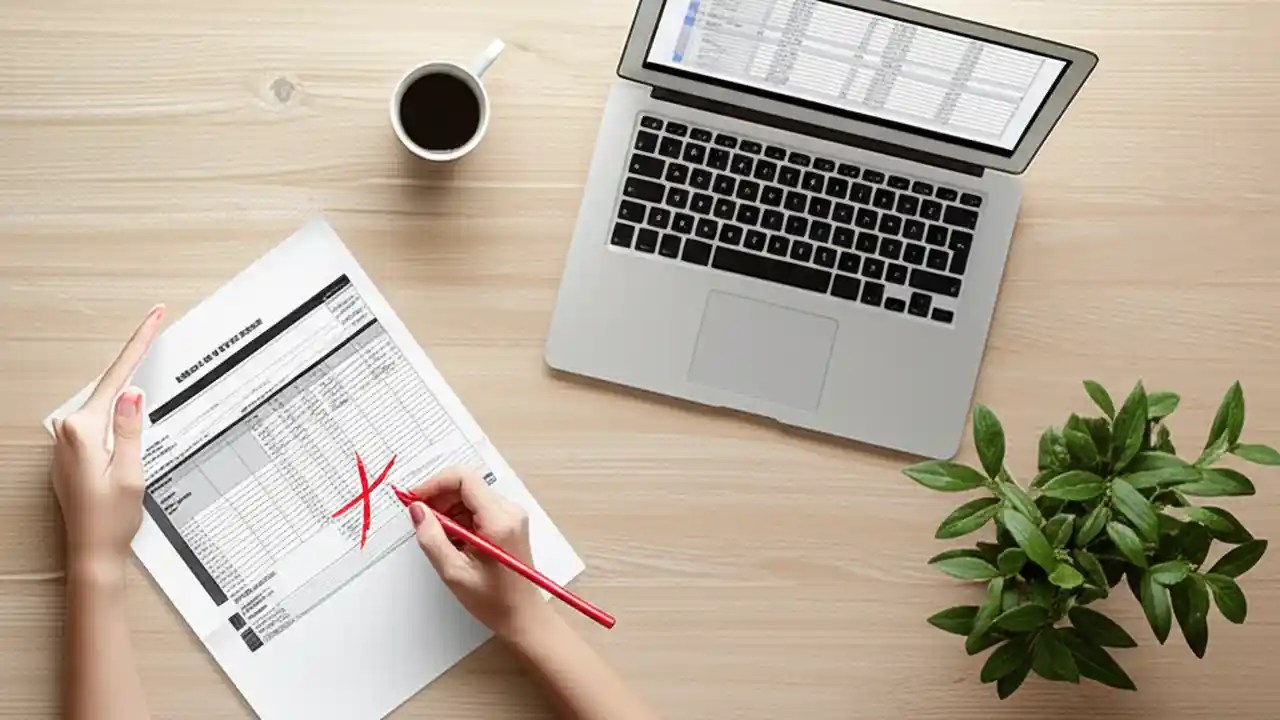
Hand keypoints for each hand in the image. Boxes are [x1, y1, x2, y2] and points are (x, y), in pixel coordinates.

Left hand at [52, 305, 164, 573]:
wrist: (90, 555)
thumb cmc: (112, 520)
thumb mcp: (130, 472)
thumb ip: (129, 428)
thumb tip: (131, 392)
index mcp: (84, 431)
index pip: (118, 377)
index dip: (139, 343)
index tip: (154, 316)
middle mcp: (69, 432)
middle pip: (110, 385)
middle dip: (135, 357)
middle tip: (155, 320)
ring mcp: (67, 443)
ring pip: (106, 404)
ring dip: (128, 388)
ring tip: (150, 354)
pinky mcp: (72, 454)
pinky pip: (100, 422)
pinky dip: (118, 413)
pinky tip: (133, 406)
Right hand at [408, 468, 550, 640]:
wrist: (522, 615)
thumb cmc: (494, 600)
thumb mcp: (454, 572)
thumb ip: (432, 538)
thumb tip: (416, 510)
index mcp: (499, 520)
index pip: (464, 478)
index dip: (434, 484)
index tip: (414, 499)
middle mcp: (509, 511)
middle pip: (466, 485)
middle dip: (438, 498)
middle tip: (421, 521)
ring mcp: (511, 515)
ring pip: (469, 496)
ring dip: (448, 511)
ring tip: (439, 539)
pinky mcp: (508, 522)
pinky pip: (477, 508)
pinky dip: (459, 519)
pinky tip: (453, 542)